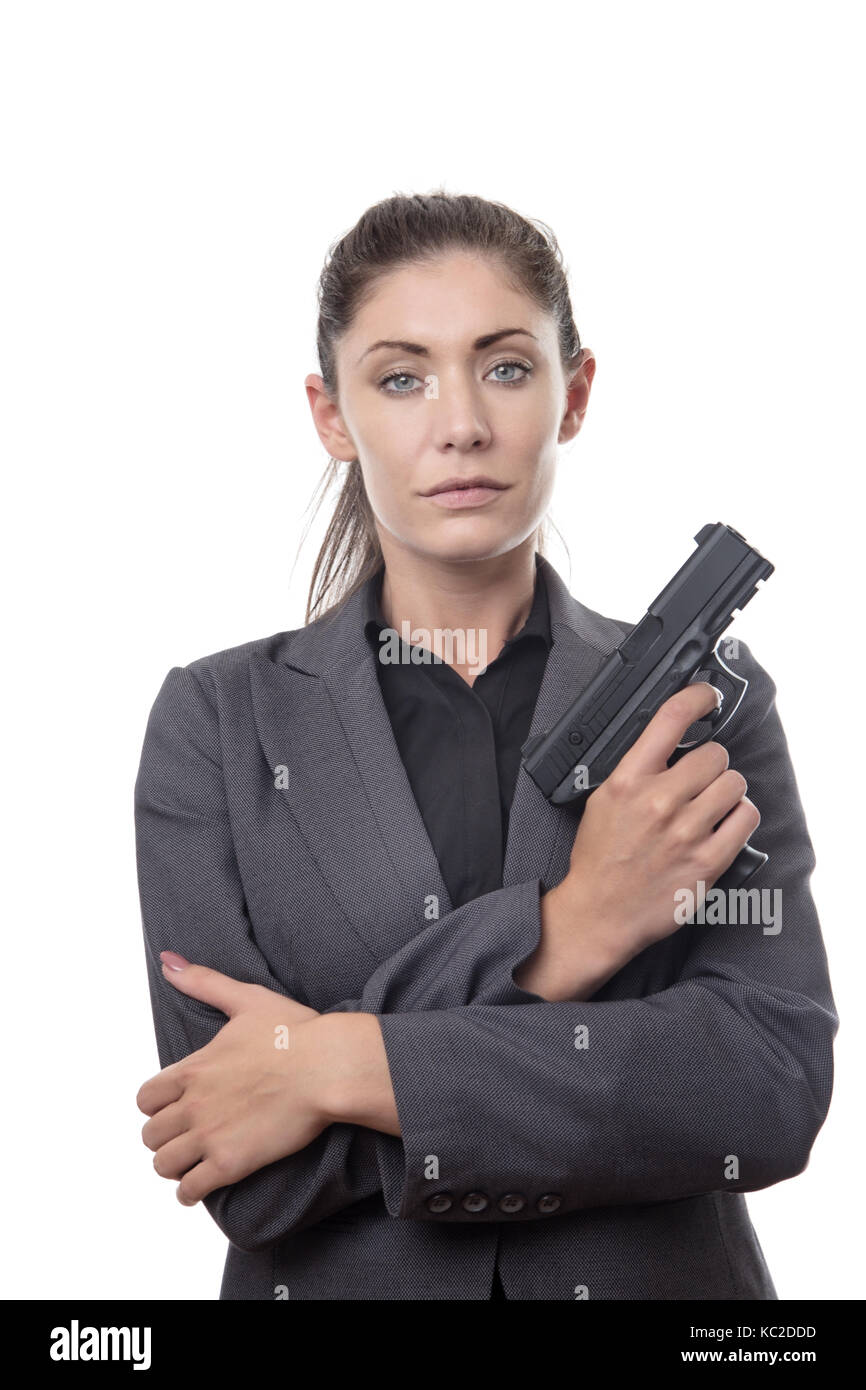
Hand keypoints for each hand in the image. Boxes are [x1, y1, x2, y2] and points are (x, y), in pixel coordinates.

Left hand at [137, 954, 331, 1205]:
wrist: (328, 1067)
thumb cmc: (295, 1032)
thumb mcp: (246, 998)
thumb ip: (203, 982)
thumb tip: (168, 961)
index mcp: (193, 1068)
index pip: (145, 1098)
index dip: (157, 1105)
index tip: (175, 1107)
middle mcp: (193, 1104)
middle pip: (150, 1135)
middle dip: (164, 1138)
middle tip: (186, 1137)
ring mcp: (210, 1135)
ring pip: (164, 1165)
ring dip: (175, 1167)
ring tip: (192, 1163)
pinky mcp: (231, 1163)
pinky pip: (190, 1190)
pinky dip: (190, 1192)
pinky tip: (202, 1185)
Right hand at [552, 681, 759, 962]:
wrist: (600, 913)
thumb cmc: (600, 857)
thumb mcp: (603, 798)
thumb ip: (637, 768)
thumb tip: (672, 740)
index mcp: (628, 781)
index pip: (670, 718)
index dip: (697, 696)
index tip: (708, 695)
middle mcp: (659, 802)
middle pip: (714, 753)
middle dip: (710, 763)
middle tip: (699, 779)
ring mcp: (687, 832)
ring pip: (734, 783)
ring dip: (726, 790)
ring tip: (710, 804)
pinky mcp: (708, 861)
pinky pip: (746, 817)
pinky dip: (739, 816)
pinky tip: (723, 823)